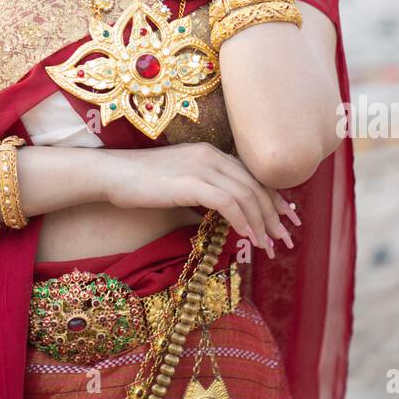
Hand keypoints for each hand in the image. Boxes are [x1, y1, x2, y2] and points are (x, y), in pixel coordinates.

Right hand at [102, 142, 300, 256]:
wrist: (112, 174)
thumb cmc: (141, 183)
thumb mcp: (179, 186)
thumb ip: (202, 196)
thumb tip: (222, 218)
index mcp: (211, 153)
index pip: (252, 175)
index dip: (274, 197)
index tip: (287, 219)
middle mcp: (211, 155)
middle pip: (255, 185)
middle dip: (274, 214)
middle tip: (285, 240)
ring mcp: (201, 167)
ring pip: (245, 194)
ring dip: (261, 222)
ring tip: (268, 246)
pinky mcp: (190, 182)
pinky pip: (227, 202)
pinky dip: (242, 220)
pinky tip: (247, 238)